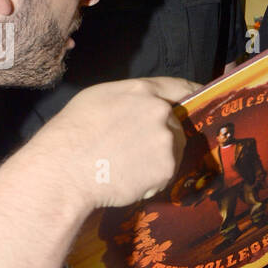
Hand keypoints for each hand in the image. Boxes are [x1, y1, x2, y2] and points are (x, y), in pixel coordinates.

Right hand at [39, 76, 195, 209]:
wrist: (65, 170)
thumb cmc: (71, 134)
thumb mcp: (97, 98)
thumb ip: (129, 99)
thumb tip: (141, 106)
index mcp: (142, 91)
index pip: (177, 87)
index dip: (191, 92)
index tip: (202, 95)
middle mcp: (160, 112)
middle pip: (174, 124)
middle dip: (159, 137)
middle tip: (132, 151)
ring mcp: (166, 140)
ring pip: (171, 151)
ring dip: (155, 160)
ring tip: (124, 166)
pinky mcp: (166, 168)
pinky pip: (164, 174)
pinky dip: (150, 180)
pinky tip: (126, 179)